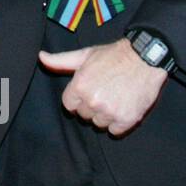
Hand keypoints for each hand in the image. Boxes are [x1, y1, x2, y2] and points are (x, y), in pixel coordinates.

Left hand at [39, 39, 167, 135]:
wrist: (145, 58)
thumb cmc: (113, 55)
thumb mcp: (85, 55)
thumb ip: (61, 60)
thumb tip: (41, 57)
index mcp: (80, 86)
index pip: (69, 105)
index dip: (77, 99)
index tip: (87, 92)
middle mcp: (92, 101)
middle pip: (83, 115)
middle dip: (90, 107)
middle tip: (104, 93)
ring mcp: (110, 111)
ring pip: (99, 124)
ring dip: (104, 116)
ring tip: (114, 99)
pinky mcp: (127, 119)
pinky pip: (115, 131)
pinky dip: (118, 123)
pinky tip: (123, 107)